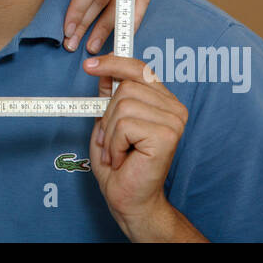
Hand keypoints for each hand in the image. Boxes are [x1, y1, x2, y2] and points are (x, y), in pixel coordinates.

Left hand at [83, 54, 190, 240]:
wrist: (130, 199)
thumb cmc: (121, 165)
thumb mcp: (108, 124)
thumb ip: (108, 97)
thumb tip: (102, 70)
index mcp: (163, 101)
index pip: (140, 69)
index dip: (114, 63)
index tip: (89, 64)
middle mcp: (174, 108)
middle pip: (125, 86)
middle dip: (107, 115)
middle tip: (111, 141)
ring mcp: (173, 120)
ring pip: (122, 105)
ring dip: (110, 133)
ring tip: (118, 152)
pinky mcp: (166, 135)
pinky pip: (124, 125)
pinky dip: (114, 144)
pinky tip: (124, 158)